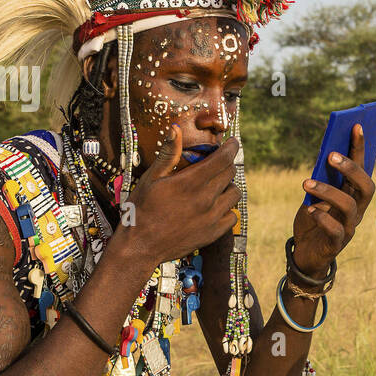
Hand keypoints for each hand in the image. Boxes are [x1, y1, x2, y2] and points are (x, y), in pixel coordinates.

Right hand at [120, 124, 242, 266]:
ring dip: (228, 186)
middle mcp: (206, 199)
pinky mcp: (213, 233)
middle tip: (217, 164)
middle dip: (226, 164)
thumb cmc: (141, 210)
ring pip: (234, 194)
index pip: (223, 159)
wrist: (140, 246)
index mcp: (190, 182)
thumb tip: (175, 128)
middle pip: (230, 174)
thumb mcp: (150, 179)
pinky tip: (214, 207)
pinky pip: (232, 216)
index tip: (233, 143)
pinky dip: (227, 209)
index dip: (231, 148)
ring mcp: (212, 218)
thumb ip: (167, 154)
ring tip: (214, 186)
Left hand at [292, 125, 375, 277]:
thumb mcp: (314, 196)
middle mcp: (357, 210)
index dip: (361, 148)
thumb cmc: (312, 220)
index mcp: (354, 196)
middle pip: (366, 187)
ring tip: (306, 183)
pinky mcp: (336, 244)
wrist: (305, 255)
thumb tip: (324, 155)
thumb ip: (321, 179)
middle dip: (351, 169)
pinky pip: (335, 230)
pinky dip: (322, 217)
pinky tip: (309, 209)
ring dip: (328, 191)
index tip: (355, 125)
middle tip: (330, 155)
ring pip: (349, 206)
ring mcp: (349, 228)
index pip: (363, 168)